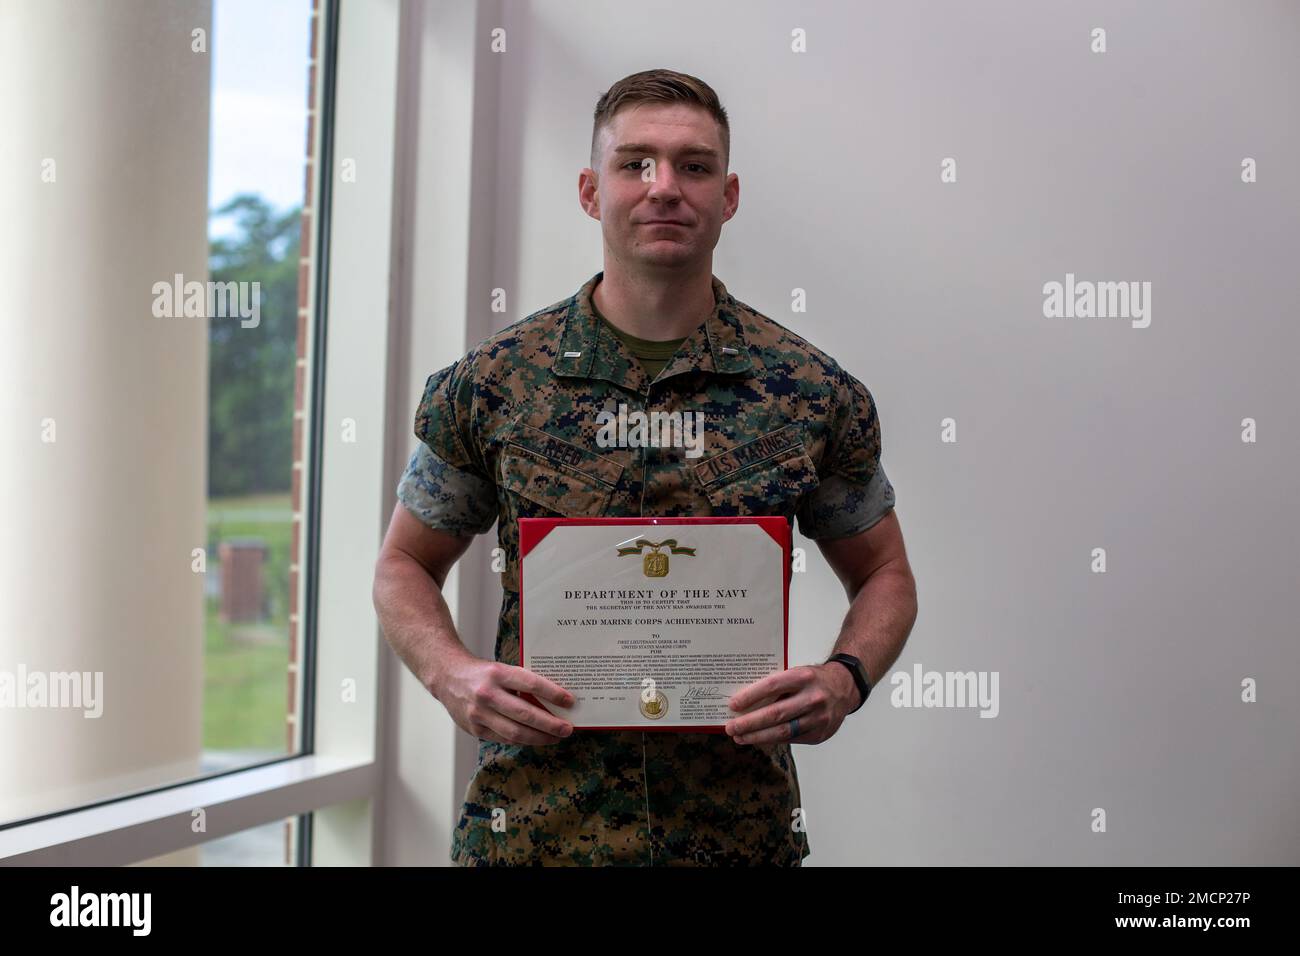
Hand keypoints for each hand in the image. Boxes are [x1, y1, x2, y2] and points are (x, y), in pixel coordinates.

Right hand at [438, 656, 575, 744]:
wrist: (447, 677)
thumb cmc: (482, 673)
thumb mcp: (501, 670)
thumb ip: (521, 683)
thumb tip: (553, 699)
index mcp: (497, 673)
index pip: (530, 684)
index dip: (553, 694)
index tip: (570, 702)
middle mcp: (487, 694)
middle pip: (525, 714)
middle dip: (550, 724)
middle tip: (568, 728)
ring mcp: (479, 714)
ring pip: (515, 732)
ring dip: (540, 737)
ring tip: (556, 737)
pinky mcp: (475, 729)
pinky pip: (504, 739)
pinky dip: (523, 740)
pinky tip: (536, 739)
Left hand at [724, 663, 858, 745]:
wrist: (844, 688)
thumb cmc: (812, 680)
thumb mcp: (796, 673)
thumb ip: (776, 686)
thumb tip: (745, 702)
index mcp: (803, 677)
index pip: (772, 686)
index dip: (751, 696)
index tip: (733, 704)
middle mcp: (812, 698)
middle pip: (775, 714)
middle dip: (749, 723)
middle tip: (731, 727)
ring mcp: (818, 718)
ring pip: (783, 732)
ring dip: (758, 736)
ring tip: (740, 737)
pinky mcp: (820, 734)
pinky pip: (791, 739)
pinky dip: (772, 740)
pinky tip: (758, 739)